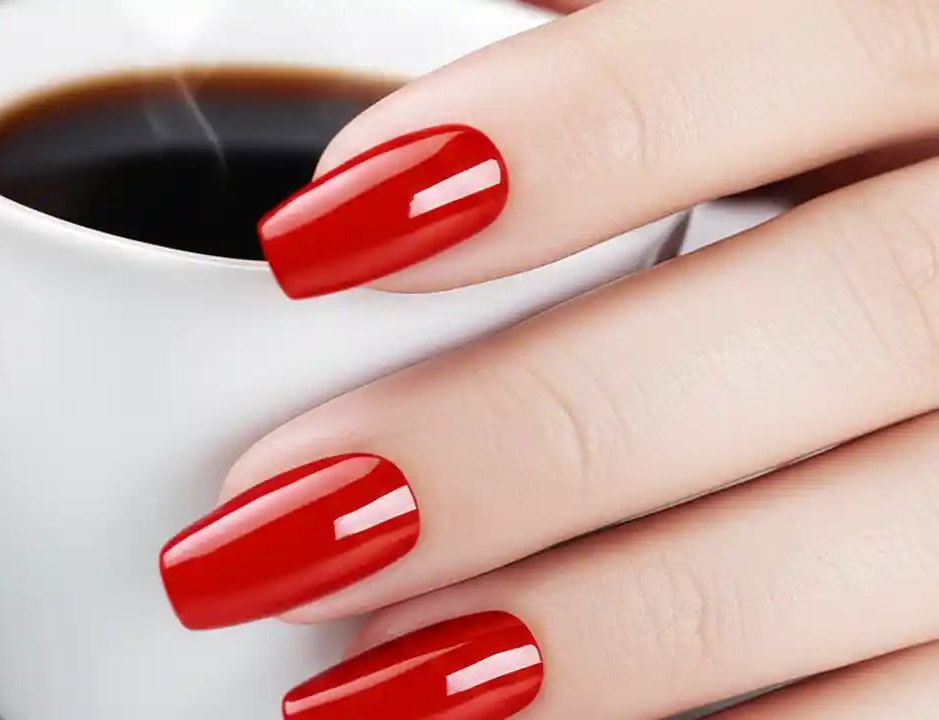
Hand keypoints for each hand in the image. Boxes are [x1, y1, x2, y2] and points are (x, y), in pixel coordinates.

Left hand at [159, 0, 938, 715]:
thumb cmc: (818, 183)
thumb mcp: (752, 74)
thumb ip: (615, 55)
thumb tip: (404, 78)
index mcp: (938, 54)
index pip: (792, 50)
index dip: (572, 136)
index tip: (318, 234)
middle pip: (849, 320)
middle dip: (536, 436)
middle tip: (284, 519)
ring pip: (881, 544)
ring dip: (606, 637)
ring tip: (361, 683)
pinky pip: (922, 705)